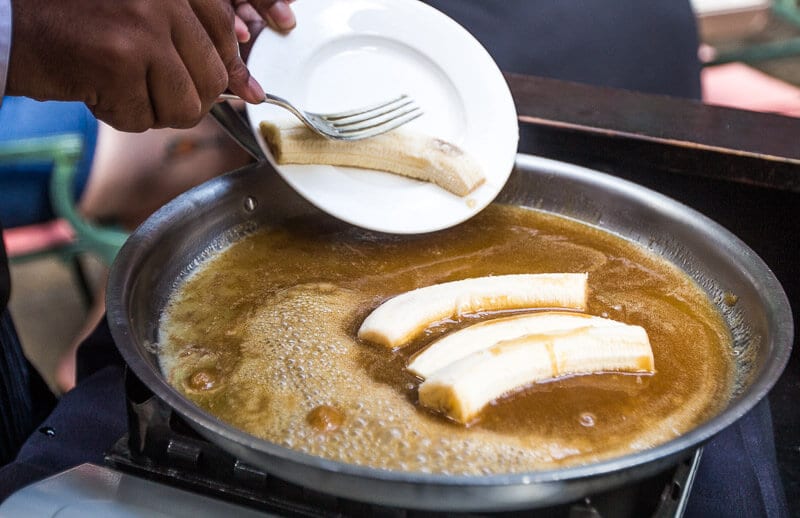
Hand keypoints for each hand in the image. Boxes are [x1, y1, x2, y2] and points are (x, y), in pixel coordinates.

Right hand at [6, 0, 294, 130]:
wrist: (5, 22)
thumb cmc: (75, 20)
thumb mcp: (143, 12)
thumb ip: (191, 36)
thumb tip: (243, 83)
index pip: (226, 30)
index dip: (233, 68)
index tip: (245, 90)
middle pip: (212, 77)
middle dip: (188, 98)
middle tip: (155, 93)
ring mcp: (142, 28)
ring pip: (186, 105)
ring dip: (154, 110)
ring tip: (122, 88)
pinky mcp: (119, 62)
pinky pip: (144, 118)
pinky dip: (119, 115)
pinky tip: (96, 91)